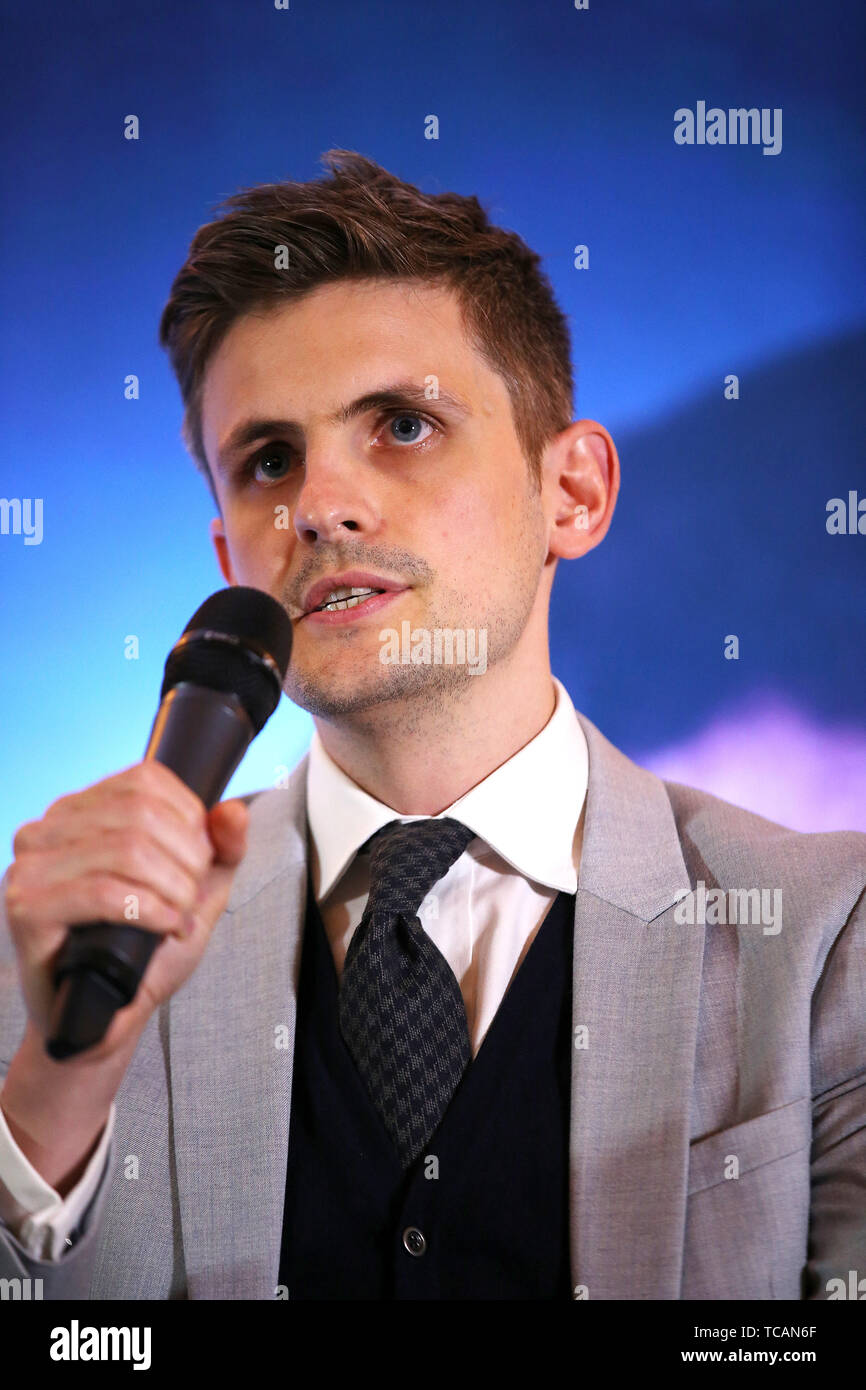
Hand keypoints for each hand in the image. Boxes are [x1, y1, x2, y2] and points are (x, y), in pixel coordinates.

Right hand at [4, 760, 248, 1060]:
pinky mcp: (26, 907)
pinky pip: (103, 892)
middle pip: (141, 813)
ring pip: (125, 850)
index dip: (190, 819)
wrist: (103, 1017)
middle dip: (186, 860)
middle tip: (191, 898)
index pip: (146, 780)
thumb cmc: (143, 950)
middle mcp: (47, 828)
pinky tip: (163, 928)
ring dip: (172, 889)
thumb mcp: (197, 891)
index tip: (199, 861)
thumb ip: (222, 848)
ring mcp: (30, 866)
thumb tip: (231, 810)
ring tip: (178, 918)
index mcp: (81, 810)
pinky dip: (149, 910)